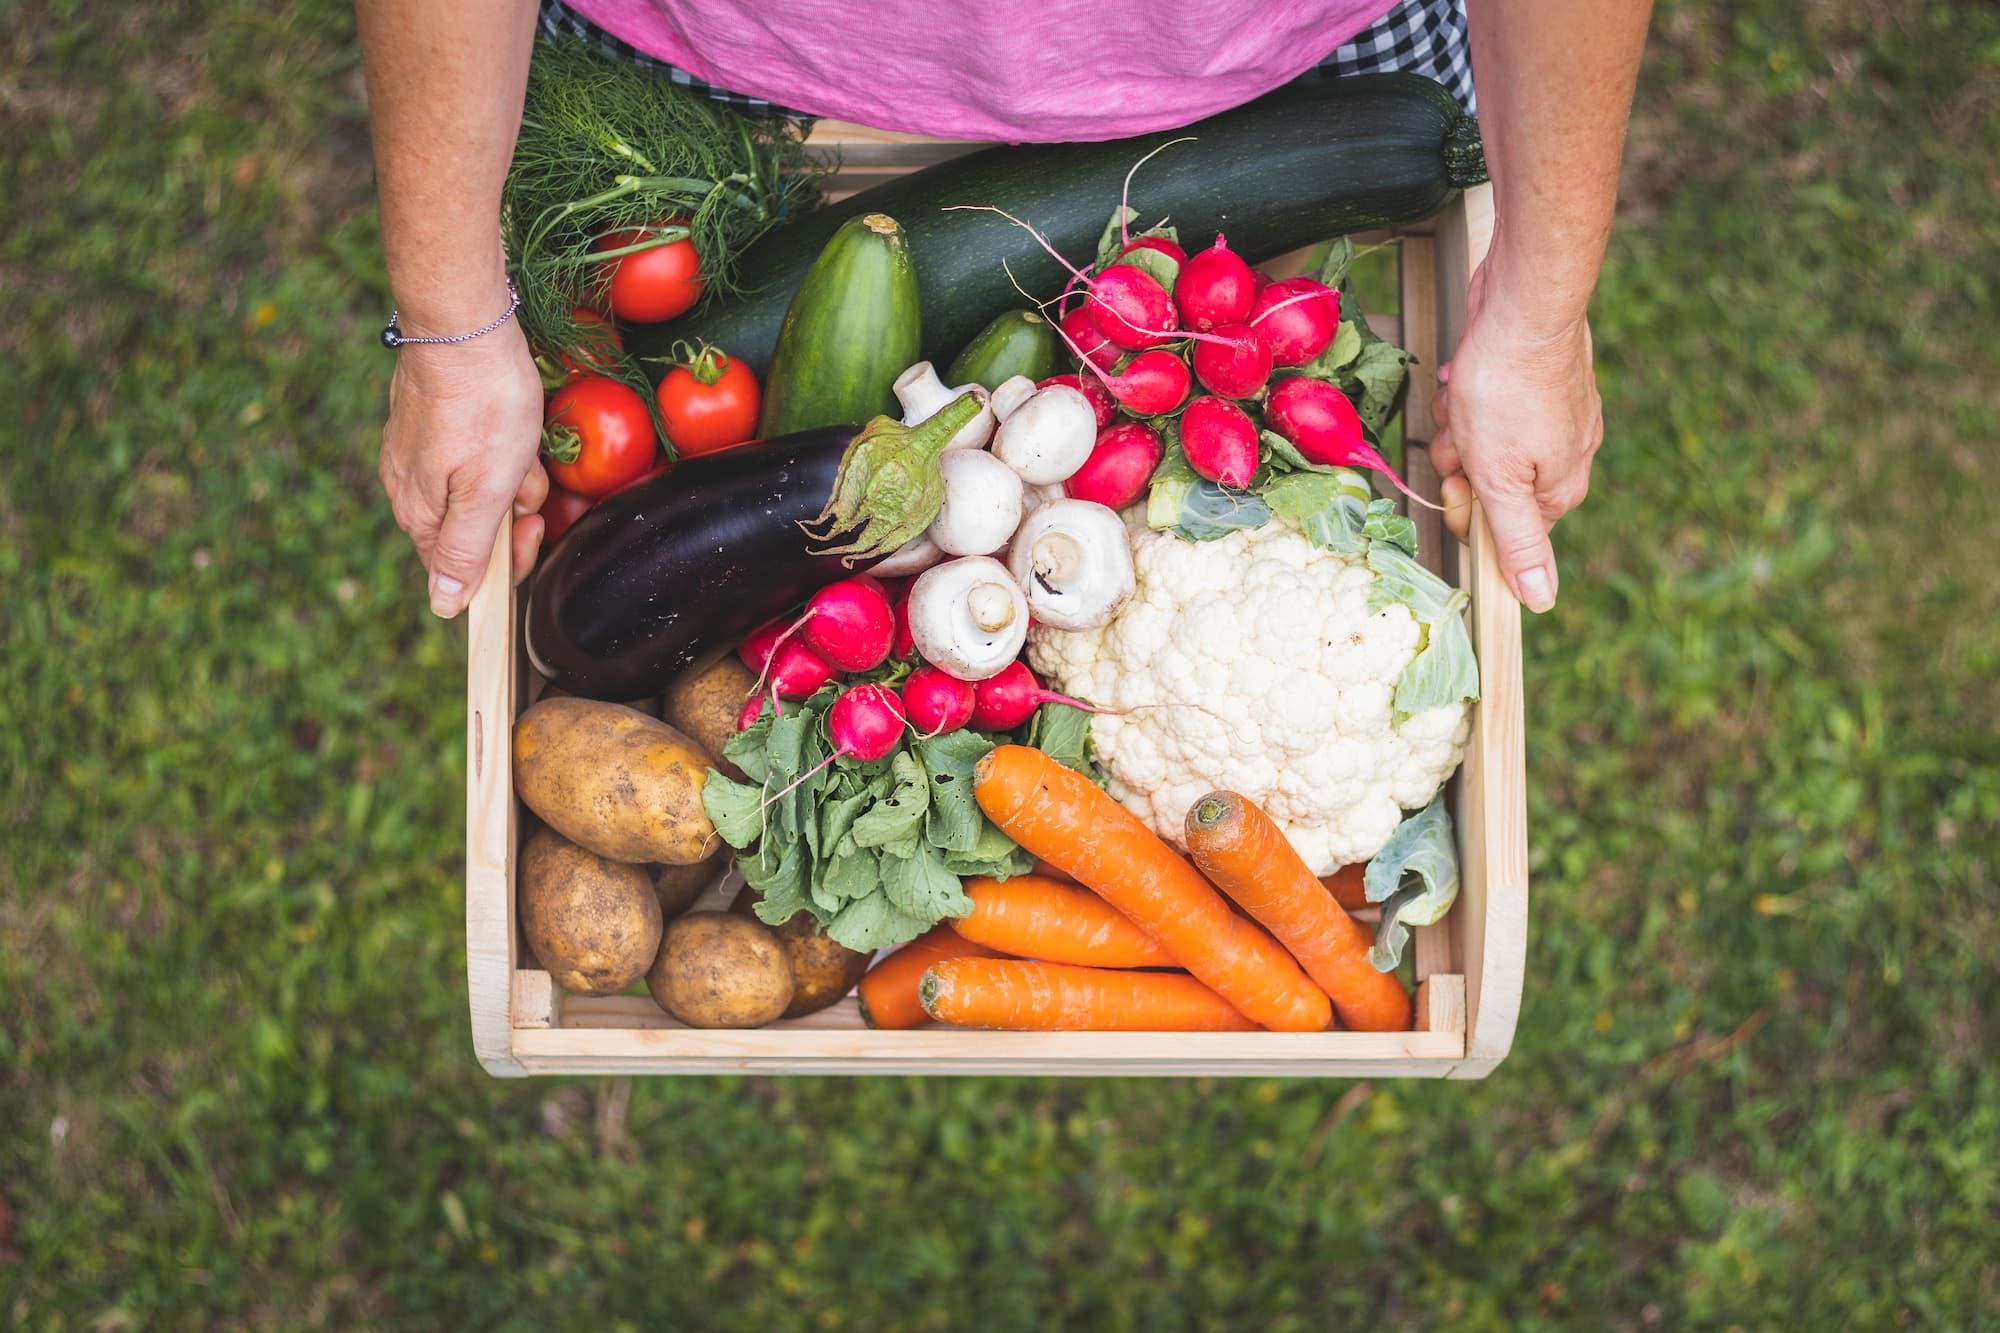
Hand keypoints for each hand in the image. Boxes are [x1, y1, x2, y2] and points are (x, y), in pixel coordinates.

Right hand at [377, 319, 548, 616]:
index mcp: (421, 516)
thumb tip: (443, 607)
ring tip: (518, 442)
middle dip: (512, 510)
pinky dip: (500, 447)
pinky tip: (509, 424)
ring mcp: (417, 456)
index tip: (531, 527)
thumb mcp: (486, 491)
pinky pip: (473, 456)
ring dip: (511, 475)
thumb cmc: (483, 408)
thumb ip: (464, 553)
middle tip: (526, 476)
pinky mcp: (430, 425)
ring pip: (479, 490)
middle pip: (474, 530)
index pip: (463, 572)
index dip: (508, 559)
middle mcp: (409, 490)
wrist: (462, 325)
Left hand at [1429, 260, 1603, 612]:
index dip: (1468, 505)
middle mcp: (1561, 458)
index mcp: (1559, 489)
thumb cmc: (1509, 389)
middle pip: (1484, 485)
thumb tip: (1542, 602)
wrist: (1523, 303)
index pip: (1499, 530)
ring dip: (1457, 423)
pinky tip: (1467, 374)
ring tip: (1467, 396)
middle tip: (1465, 432)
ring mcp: (1548, 418)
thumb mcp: (1503, 479)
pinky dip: (1465, 393)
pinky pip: (1481, 407)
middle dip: (1459, 458)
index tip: (1463, 476)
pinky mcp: (1529, 385)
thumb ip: (1520, 543)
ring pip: (1476, 444)